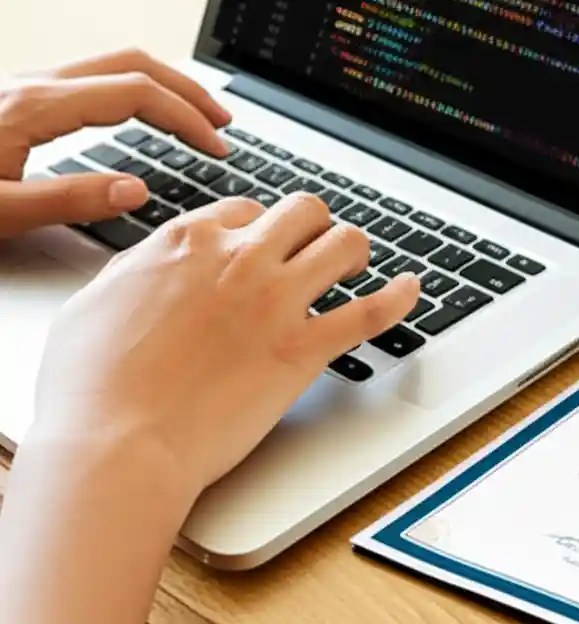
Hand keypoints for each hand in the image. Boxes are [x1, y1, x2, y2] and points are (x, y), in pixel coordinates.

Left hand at [0, 48, 230, 238]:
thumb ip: (69, 201)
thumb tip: (136, 192)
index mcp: (33, 106)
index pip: (136, 93)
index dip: (186, 117)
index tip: (215, 147)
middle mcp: (32, 86)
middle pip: (132, 64)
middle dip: (187, 91)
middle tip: (221, 122)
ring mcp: (24, 87)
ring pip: (112, 65)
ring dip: (162, 86)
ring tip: (191, 116)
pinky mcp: (16, 99)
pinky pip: (91, 79)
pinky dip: (132, 92)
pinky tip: (139, 116)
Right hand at [29, 193, 418, 497]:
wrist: (117, 442)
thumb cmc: (91, 387)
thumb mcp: (95, 304)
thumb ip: (135, 275)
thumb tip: (150, 269)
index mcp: (185, 243)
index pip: (245, 210)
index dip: (258, 228)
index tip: (260, 247)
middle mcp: (238, 260)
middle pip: (302, 212)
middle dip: (312, 225)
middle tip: (314, 247)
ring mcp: (276, 301)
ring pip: (343, 244)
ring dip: (354, 249)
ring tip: (356, 264)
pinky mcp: (304, 349)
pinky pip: (370, 311)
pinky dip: (399, 298)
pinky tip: (412, 290)